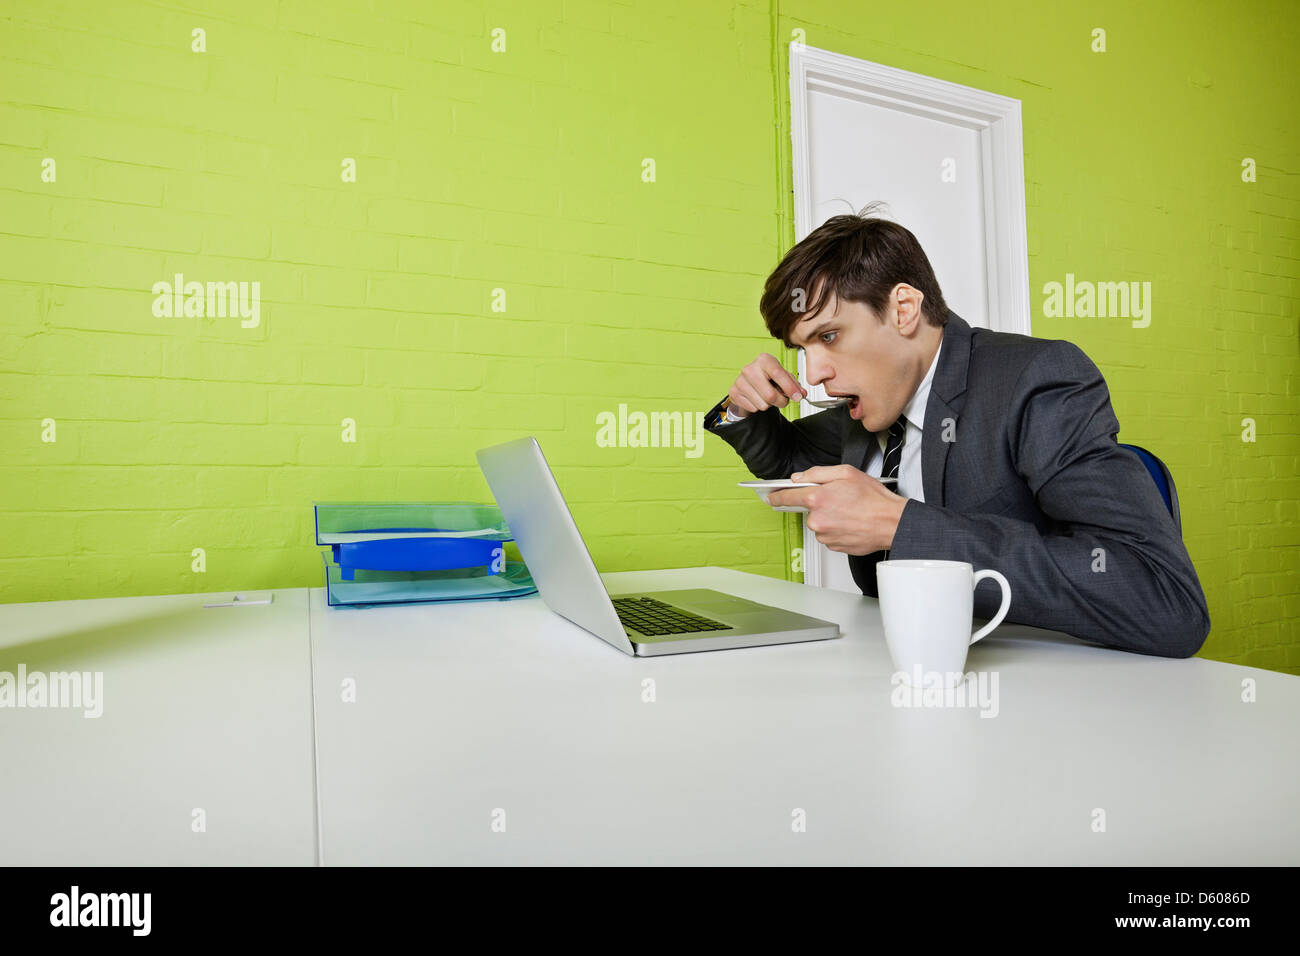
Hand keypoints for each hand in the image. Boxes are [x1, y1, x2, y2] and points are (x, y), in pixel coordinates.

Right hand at [727, 353, 804, 417]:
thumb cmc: (767, 378)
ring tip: (766, 397)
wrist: (748, 383)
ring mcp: (740, 380)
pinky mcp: (734, 392)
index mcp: (764, 359)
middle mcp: (750, 368)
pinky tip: (757, 399)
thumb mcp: (783, 377)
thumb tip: (801, 394)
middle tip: (782, 400)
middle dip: (781, 402)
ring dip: (769, 405)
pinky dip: (758, 407)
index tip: (798, 397)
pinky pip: (753, 408)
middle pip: (770, 395)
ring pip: (762, 404)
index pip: (779, 374)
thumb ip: (794, 385)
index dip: (790, 388)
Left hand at [767, 465, 906, 554]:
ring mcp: (825, 535)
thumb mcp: (846, 473)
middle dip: (819, 504)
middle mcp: (818, 519)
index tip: (771, 496)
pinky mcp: (833, 546)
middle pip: (808, 510)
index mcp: (817, 498)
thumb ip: (817, 473)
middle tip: (840, 499)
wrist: (891, 523)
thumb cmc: (873, 498)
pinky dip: (836, 528)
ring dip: (829, 517)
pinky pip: (828, 534)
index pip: (787, 497)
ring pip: (819, 523)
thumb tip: (799, 478)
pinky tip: (850, 522)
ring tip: (849, 511)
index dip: (777, 496)